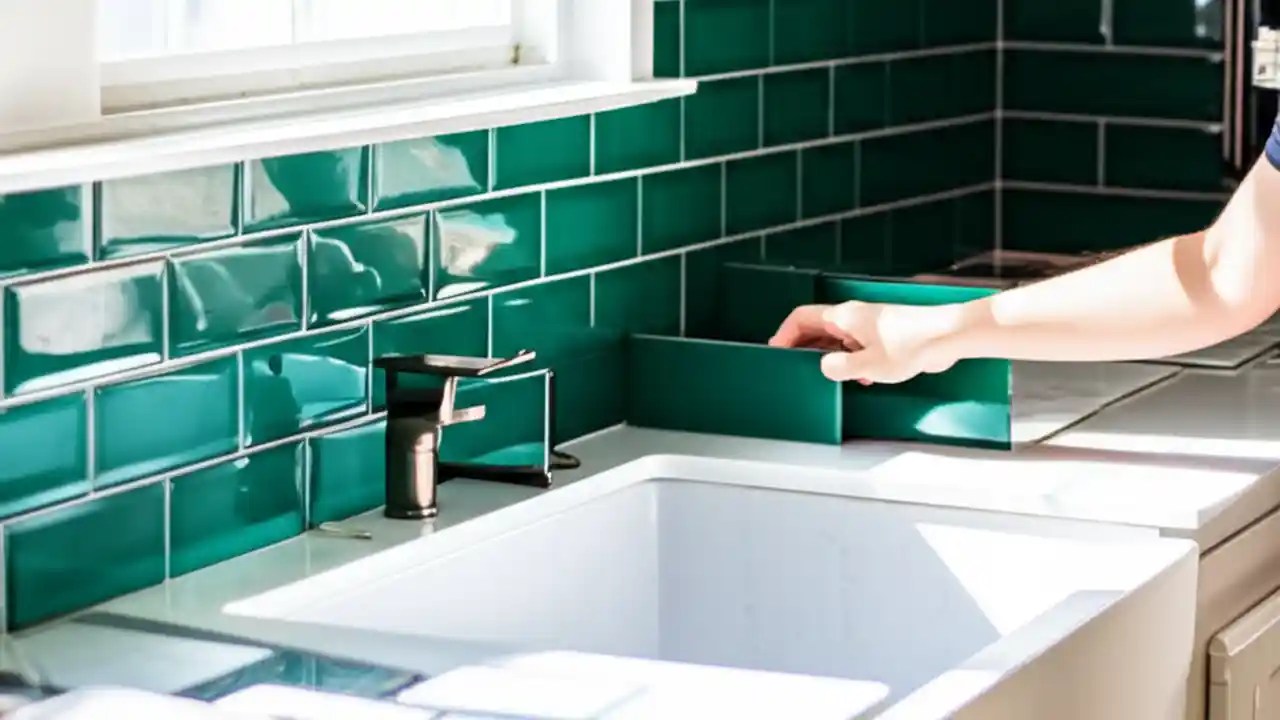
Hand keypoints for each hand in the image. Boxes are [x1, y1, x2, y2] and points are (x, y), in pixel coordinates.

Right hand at [769, 301, 960, 383]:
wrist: (947, 337)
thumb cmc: (911, 345)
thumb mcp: (867, 365)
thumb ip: (839, 368)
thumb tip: (826, 367)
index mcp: (843, 317)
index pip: (802, 318)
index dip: (785, 333)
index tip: (776, 350)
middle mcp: (854, 318)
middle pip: (818, 328)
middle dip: (805, 348)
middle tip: (797, 367)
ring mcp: (870, 326)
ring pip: (839, 339)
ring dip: (832, 357)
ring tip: (830, 378)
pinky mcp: (885, 336)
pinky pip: (859, 347)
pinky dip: (854, 361)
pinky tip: (862, 378)